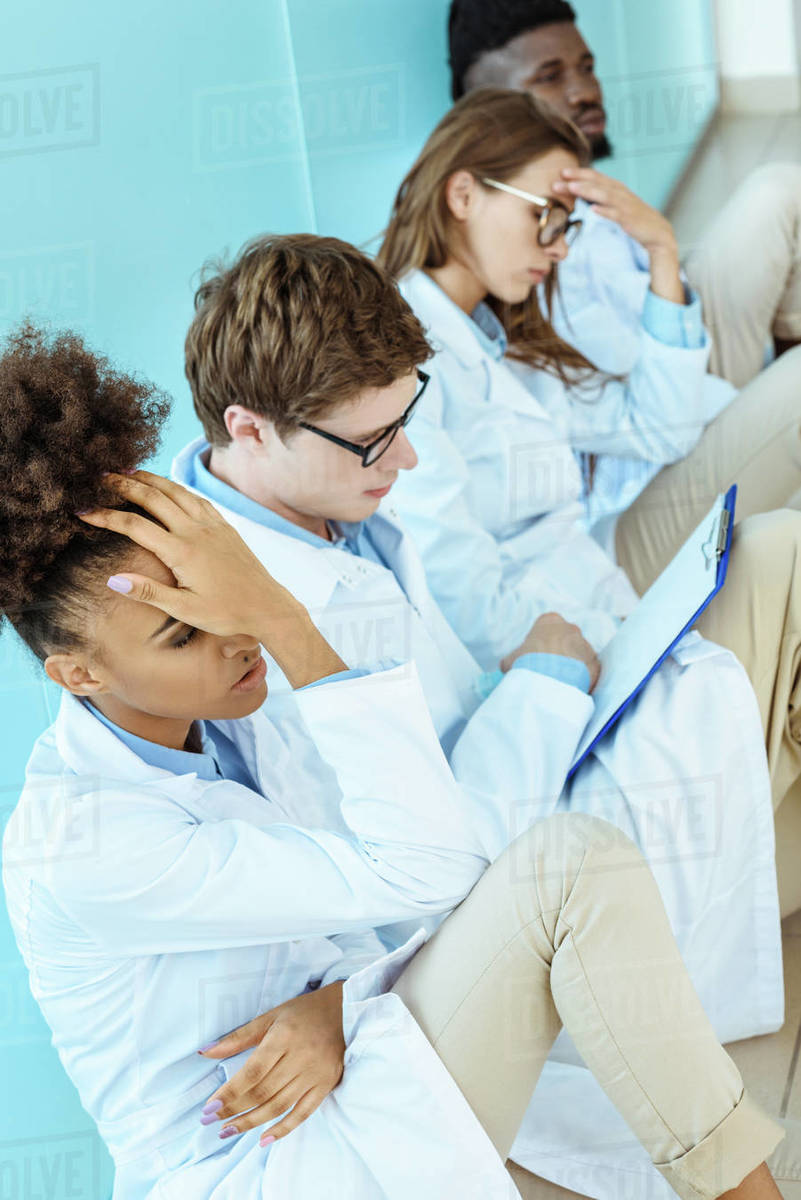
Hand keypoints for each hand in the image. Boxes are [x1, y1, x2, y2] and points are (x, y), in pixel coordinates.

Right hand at [78, 471, 345, 685]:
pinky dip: (177, 487)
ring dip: (151, 479)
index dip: (105, 515)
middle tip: (100, 478)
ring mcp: (213, 526)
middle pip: (153, 497)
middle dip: (124, 485)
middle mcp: (196, 531)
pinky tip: (169, 487)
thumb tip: (113, 579)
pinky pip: (196, 499)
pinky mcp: (225, 527)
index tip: (83, 510)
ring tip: (129, 472)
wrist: (269, 607)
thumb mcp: (185, 609)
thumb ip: (148, 592)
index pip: (134, 525)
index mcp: (181, 551)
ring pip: (176, 491)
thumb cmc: (227, 613)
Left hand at [198, 982, 345, 1145]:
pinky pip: (303, 1113)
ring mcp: (315, 1074)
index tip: (209, 1109)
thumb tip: (205, 1053)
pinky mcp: (326, 1085)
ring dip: (251, 1122)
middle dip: (234, 1110)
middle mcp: (300, 1057)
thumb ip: (238, 1037)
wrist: (345, 1011)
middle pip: (263, 1091)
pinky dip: (283, 1129)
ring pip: (279, 1105)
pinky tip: (263, 1139)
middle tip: (212, 1123)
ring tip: (228, 1131)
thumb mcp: (270, 1016)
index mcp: (284, 1037)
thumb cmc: (303, 1012)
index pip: (252, 1072)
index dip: (229, 1093)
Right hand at [501, 612, 599, 692]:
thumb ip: (512, 658)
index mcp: (551, 621)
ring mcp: (586, 646)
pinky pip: (588, 670)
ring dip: (572, 665)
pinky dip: (582, 678)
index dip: (540, 642)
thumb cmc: (527, 663)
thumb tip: (506, 665)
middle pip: (566, 639)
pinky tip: (570, 687)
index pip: (547, 627)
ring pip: (579, 654)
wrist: (549, 680)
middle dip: (559, 651)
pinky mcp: (595, 664)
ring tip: (559, 681)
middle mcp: (571, 629)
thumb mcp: (511, 659)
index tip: (535, 656)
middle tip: (548, 669)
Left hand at [553, 167, 682, 302]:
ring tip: (572, 188)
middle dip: (578, 178)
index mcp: (618, 189)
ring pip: (604, 195)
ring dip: (587, 190)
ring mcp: (626, 206)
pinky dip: (605, 210)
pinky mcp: (630, 220)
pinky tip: (594, 209)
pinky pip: (616, 214)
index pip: (597, 177)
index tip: (562, 172)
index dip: (580, 173)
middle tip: (560, 176)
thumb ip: (603, 198)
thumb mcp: (618, 206)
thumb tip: (585, 195)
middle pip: (597, 182)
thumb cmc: (636, 220)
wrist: (659, 234)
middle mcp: (621, 193)